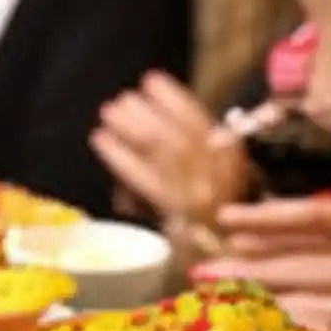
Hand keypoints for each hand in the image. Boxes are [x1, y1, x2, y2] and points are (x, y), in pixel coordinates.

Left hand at [90, 71, 250, 220]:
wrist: (221, 250)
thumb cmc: (211, 210)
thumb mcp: (215, 173)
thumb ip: (192, 144)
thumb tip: (149, 114)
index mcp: (230, 158)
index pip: (199, 119)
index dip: (172, 97)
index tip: (151, 79)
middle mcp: (219, 174)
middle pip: (176, 132)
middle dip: (146, 112)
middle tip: (121, 100)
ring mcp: (199, 195)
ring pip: (161, 148)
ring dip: (131, 126)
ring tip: (109, 113)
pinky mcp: (177, 213)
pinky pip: (144, 178)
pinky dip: (119, 154)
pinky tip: (100, 139)